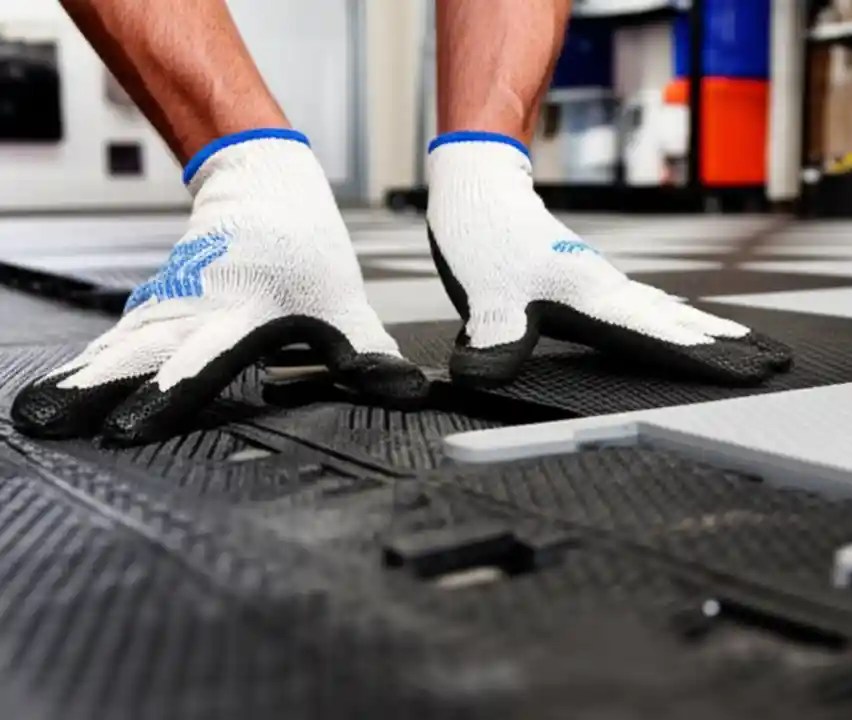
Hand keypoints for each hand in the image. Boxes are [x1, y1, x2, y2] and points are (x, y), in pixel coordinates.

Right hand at [11, 134, 427, 443]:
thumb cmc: (302, 245)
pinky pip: (117, 336)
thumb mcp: (346, 303)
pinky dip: (88, 361)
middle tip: (47, 424)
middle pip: (138, 356)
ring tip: (39, 414)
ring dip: (80, 379)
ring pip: (118, 345)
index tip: (129, 427)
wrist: (264, 182)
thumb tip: (401, 392)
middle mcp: (198, 308)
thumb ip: (369, 355)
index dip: (166, 396)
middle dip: (94, 392)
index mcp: (243, 312)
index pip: (200, 362)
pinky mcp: (156, 301)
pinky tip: (63, 386)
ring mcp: (170, 301)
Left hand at [426, 138, 792, 387]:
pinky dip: (682, 318)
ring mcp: (606, 283)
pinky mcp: (594, 280)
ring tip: (756, 347)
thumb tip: (481, 377)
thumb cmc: (482, 237)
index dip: (709, 359)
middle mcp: (611, 291)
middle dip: (732, 348)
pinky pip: (653, 304)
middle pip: (684, 325)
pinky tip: (689, 323)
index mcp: (595, 300)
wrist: (482, 184)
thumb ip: (493, 338)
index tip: (752, 372)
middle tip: (779, 363)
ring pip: (674, 312)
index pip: (663, 338)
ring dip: (714, 332)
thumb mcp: (482, 296)